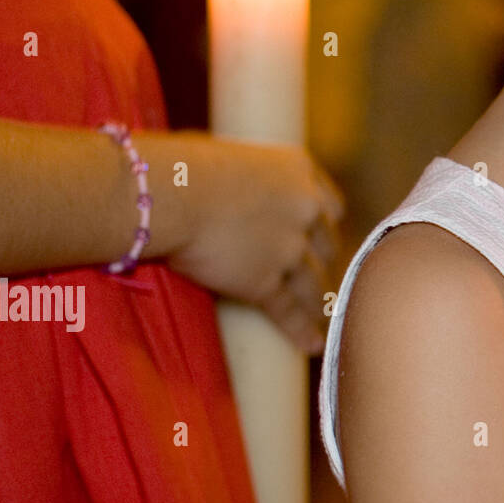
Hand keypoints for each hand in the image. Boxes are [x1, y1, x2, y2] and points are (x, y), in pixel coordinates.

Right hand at [167, 134, 344, 352]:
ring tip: (322, 315)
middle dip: (323, 262)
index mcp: (299, 170)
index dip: (326, 225)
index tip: (325, 239)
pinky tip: (312, 346)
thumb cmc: (182, 166)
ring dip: (318, 301)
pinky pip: (289, 311)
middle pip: (328, 244)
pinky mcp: (265, 281)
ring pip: (313, 282)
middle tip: (319, 277)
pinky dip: (301, 331)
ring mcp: (289, 247)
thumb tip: (228, 189)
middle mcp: (305, 207)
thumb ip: (245, 178)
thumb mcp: (230, 157)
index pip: (330, 205)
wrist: (172, 193)